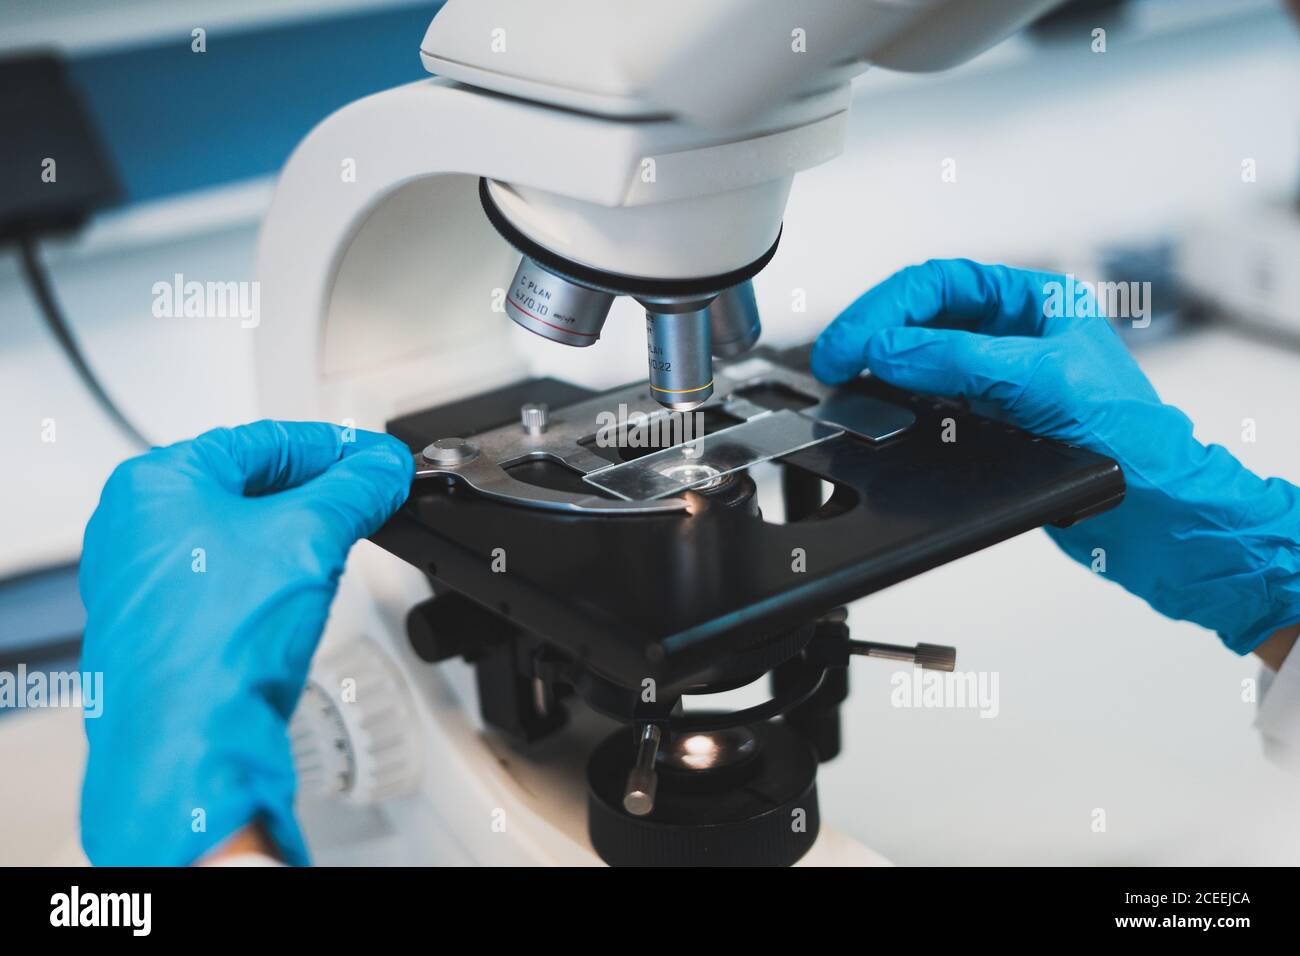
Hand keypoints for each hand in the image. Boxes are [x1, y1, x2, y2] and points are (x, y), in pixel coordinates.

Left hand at [79, 420, 413, 864]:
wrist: (192, 748)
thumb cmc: (216, 645)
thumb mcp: (310, 540)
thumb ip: (354, 491)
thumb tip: (383, 470)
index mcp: (154, 486)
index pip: (261, 440)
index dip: (332, 447)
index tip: (377, 459)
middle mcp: (136, 529)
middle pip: (247, 486)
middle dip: (317, 491)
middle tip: (371, 494)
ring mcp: (145, 582)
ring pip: (238, 535)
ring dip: (298, 534)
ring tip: (346, 538)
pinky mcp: (164, 627)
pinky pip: (226, 580)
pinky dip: (272, 575)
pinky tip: (305, 589)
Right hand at [812, 258, 1299, 654]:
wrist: (1158, 517)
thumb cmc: (1131, 439)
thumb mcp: (1039, 381)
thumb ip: (956, 360)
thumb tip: (885, 348)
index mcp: (1034, 302)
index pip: (940, 284)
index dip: (885, 308)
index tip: (848, 343)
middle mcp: (1011, 336)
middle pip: (920, 316)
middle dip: (871, 332)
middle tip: (831, 363)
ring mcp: (996, 380)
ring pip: (918, 357)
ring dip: (878, 366)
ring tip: (844, 383)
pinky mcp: (987, 424)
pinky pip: (927, 401)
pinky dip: (895, 404)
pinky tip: (877, 411)